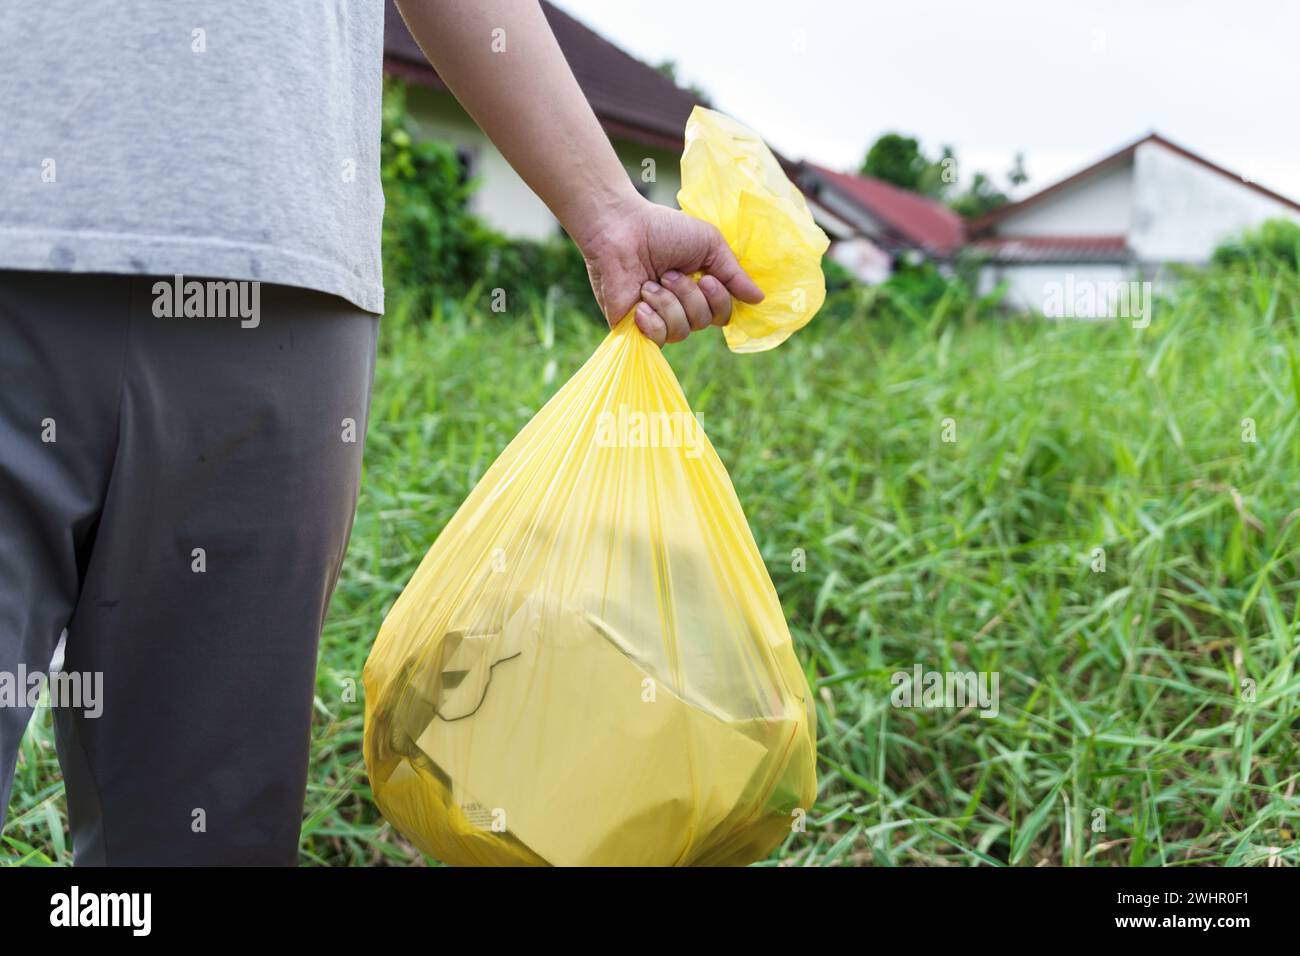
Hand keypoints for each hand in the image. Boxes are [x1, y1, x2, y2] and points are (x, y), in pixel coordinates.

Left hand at [577, 195, 764, 345]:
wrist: (619, 228)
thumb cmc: (662, 229)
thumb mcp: (709, 244)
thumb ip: (734, 273)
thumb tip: (759, 299)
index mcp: (698, 288)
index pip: (722, 315)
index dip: (720, 302)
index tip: (707, 279)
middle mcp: (679, 306)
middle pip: (703, 323)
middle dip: (689, 297)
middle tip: (669, 273)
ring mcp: (656, 318)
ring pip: (681, 332)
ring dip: (669, 303)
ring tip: (650, 283)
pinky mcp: (634, 328)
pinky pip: (658, 340)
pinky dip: (653, 321)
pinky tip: (640, 304)